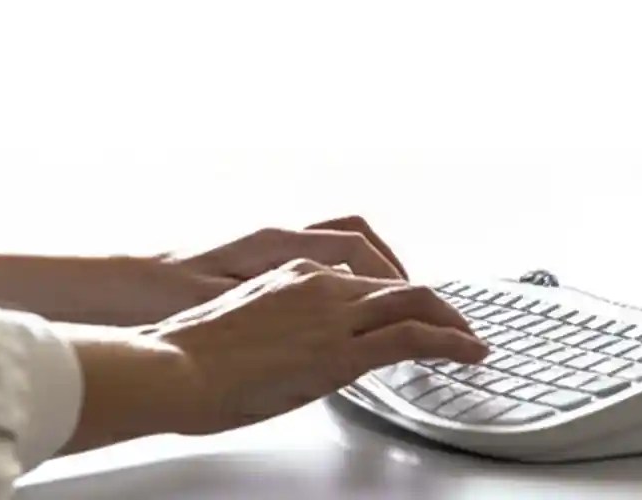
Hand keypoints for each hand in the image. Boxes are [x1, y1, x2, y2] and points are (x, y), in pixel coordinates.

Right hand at [146, 259, 485, 436]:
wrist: (170, 368)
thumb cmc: (189, 356)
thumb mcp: (247, 322)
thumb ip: (284, 324)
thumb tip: (304, 346)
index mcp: (298, 273)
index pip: (366, 278)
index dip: (399, 294)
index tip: (414, 311)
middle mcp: (322, 283)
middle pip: (401, 284)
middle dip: (438, 305)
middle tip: (458, 325)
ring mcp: (334, 314)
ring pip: (415, 303)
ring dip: (452, 322)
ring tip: (472, 341)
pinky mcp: (341, 350)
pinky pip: (412, 337)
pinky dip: (450, 342)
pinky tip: (467, 352)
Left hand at [161, 216, 408, 310]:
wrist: (123, 286)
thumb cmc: (163, 295)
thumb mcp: (224, 305)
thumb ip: (278, 303)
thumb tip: (326, 309)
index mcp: (274, 241)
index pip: (353, 244)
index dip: (388, 272)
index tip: (410, 298)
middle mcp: (278, 235)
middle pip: (355, 233)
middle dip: (390, 264)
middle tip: (412, 299)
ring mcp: (271, 244)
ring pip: (340, 242)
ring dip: (369, 267)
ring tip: (387, 302)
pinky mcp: (262, 260)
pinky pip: (321, 256)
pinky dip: (345, 273)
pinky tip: (344, 305)